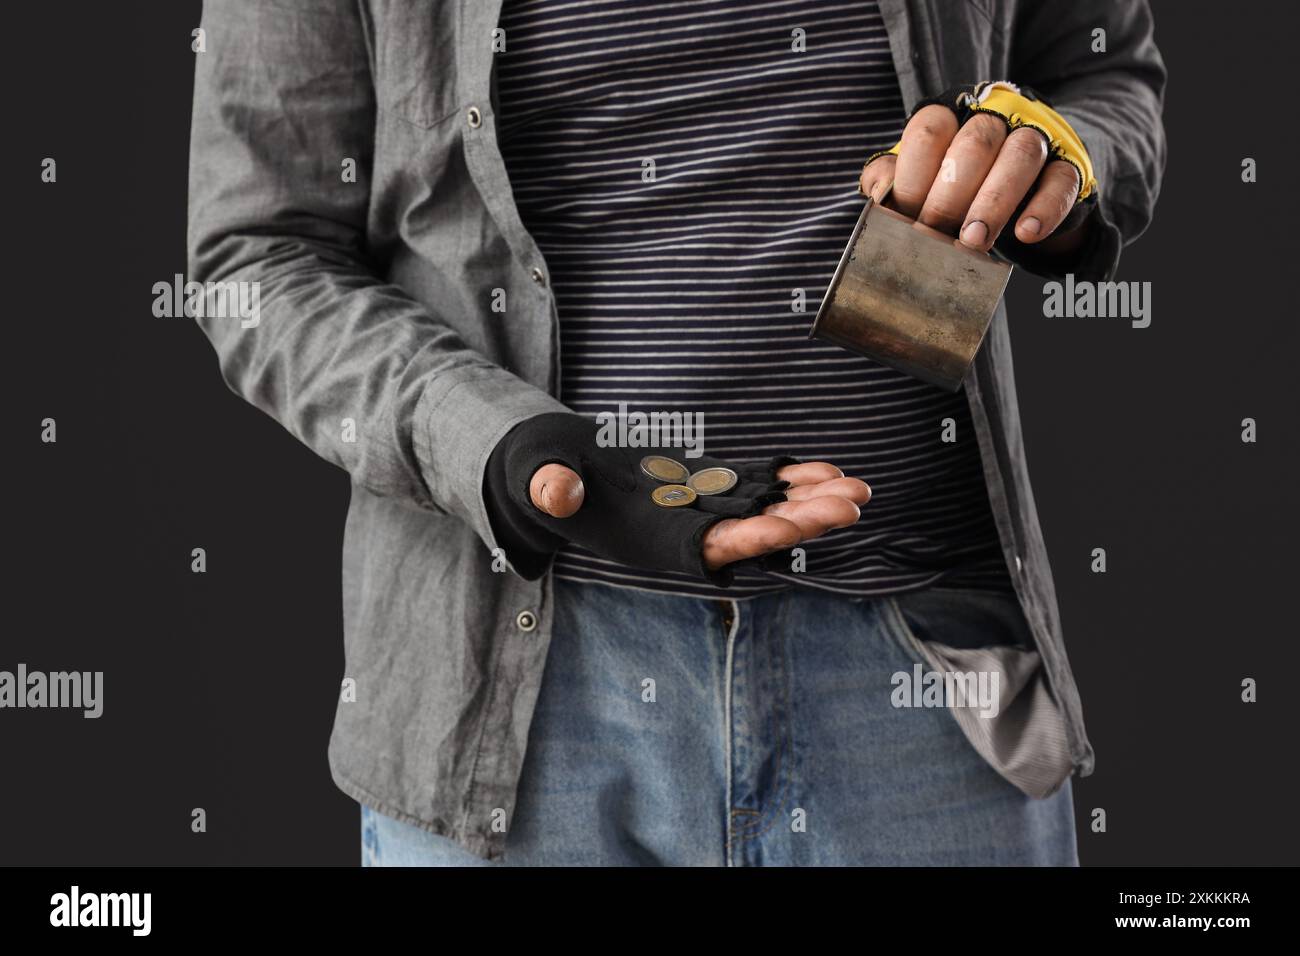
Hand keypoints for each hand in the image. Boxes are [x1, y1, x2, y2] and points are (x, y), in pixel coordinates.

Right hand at [529, 460, 869, 569]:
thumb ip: (549, 490)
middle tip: (850, 506)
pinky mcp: (703, 483)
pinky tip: (825, 469)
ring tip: (859, 490)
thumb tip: (557, 491)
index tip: (785, 528)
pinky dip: (788, 478)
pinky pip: (753, 484)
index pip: (706, 546)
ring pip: (763, 508)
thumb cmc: (540, 481)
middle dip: (801, 521)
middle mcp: (682, 530)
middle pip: (752, 532)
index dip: (747, 538)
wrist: (550, 471)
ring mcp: (698, 506)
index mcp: (650, 540)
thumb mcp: (537, 483)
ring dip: (810, 502)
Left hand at [859, 105, 1086, 254]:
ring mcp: (1036, 138)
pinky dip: (1044, 209)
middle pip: (975, 142)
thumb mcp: (918, 181)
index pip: (930, 128)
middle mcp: (995, 119)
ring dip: (994, 201)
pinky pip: (1061, 181)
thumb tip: (877, 194)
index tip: (905, 217)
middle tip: (937, 235)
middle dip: (951, 194)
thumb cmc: (954, 187)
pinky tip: (1026, 234)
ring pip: (1021, 155)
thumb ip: (892, 182)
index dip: (914, 175)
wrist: (1020, 193)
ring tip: (974, 240)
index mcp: (952, 117)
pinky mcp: (1068, 167)